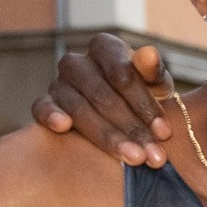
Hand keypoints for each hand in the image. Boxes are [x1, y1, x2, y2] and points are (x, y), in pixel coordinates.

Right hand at [31, 34, 175, 167]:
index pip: (122, 74)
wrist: (121, 114)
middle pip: (103, 95)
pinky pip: (41, 107)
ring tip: (133, 158)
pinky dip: (51, 115)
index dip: (145, 104)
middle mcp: (77, 62)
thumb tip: (151, 54)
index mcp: (105, 48)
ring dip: (107, 136)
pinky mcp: (44, 102)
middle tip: (153, 156)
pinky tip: (64, 128)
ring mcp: (58, 82)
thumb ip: (153, 71)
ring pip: (78, 107)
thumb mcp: (155, 84)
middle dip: (132, 128)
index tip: (165, 133)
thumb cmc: (141, 95)